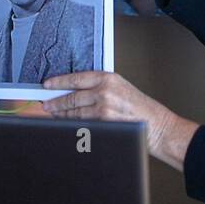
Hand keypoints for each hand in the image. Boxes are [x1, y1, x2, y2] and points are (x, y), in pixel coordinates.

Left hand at [41, 71, 198, 168]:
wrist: (157, 125)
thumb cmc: (141, 108)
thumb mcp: (120, 88)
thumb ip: (100, 87)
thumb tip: (75, 91)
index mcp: (108, 78)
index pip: (76, 78)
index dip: (59, 82)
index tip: (47, 85)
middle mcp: (104, 91)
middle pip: (72, 97)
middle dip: (56, 102)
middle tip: (47, 104)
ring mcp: (103, 108)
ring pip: (74, 112)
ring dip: (62, 115)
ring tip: (54, 115)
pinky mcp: (103, 123)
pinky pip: (82, 124)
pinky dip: (73, 125)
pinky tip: (67, 124)